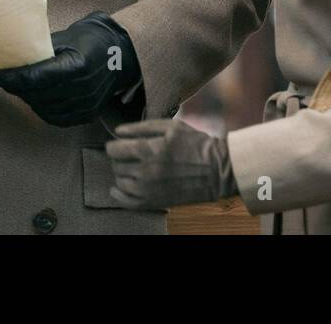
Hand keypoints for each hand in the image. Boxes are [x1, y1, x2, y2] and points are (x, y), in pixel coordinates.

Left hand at [0, 12, 139, 126]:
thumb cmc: (87, 41)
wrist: (118, 54)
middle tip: (4, 79)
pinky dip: (43, 110)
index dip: (12, 78)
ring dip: (28, 99)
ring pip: (45, 108)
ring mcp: (87, 103)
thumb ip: (40, 51)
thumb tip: (10, 58)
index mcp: (77, 64)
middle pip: (37, 94)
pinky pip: (58, 119)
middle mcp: (83, 87)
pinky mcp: (88, 114)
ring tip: (20, 88)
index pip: (36, 77)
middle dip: (16, 88)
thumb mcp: (64, 38)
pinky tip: (36, 99)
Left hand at [105, 118, 237, 209]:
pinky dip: (119, 195)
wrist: (217, 170)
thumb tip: (118, 131)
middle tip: (126, 155)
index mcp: (149, 150)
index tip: (117, 145)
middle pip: (116, 166)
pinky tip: (117, 189)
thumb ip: (142, 127)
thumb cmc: (195, 144)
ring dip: (121, 174)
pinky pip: (127, 203)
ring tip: (130, 168)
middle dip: (118, 159)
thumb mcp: (170, 126)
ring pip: (120, 183)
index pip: (115, 150)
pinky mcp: (155, 202)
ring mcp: (150, 190)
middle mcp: (146, 171)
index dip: (113, 146)